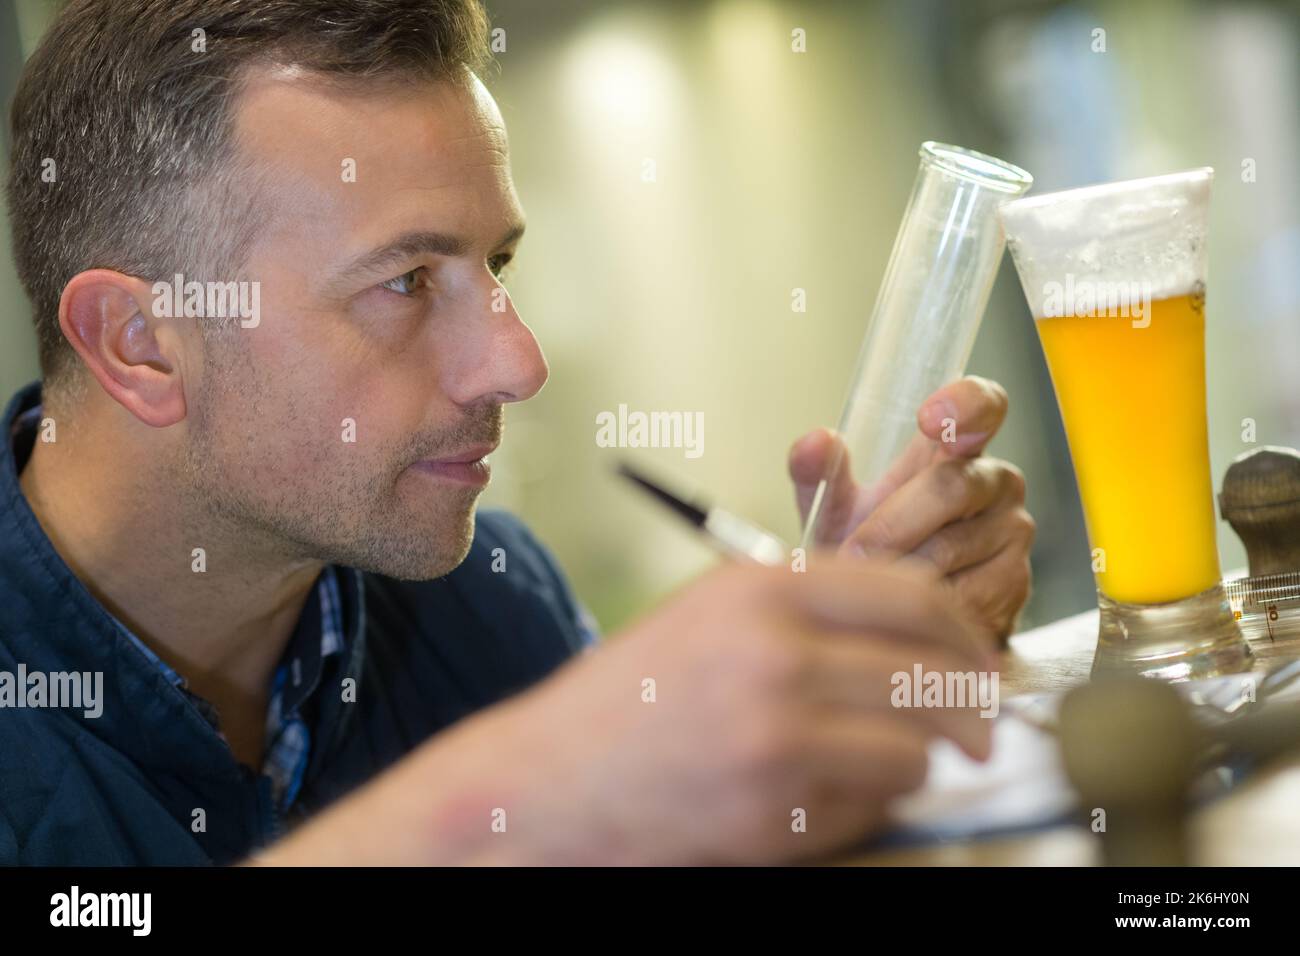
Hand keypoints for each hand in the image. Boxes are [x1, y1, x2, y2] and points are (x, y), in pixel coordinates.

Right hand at [253, 555, 996, 865]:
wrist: (546, 783)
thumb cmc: (628, 698)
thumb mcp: (709, 615)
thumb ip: (808, 608)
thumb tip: (923, 636)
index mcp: (760, 590)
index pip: (915, 596)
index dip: (965, 633)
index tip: (981, 661)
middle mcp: (773, 655)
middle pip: (934, 676)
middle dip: (971, 711)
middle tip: (976, 732)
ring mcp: (774, 739)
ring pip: (915, 751)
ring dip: (917, 764)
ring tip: (886, 764)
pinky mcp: (770, 815)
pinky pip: (871, 811)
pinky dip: (868, 809)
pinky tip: (826, 795)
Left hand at [789, 375, 1034, 641]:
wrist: (893, 616)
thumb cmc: (870, 548)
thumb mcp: (837, 509)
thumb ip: (818, 472)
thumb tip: (816, 440)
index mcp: (956, 447)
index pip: (984, 405)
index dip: (965, 403)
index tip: (929, 417)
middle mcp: (996, 481)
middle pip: (950, 487)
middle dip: (892, 525)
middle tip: (853, 555)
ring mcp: (1013, 531)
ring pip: (952, 547)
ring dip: (901, 570)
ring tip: (869, 587)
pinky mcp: (1015, 583)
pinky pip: (965, 593)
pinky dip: (924, 604)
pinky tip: (903, 612)